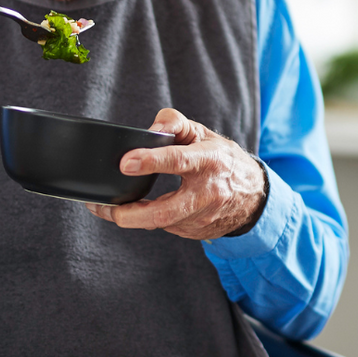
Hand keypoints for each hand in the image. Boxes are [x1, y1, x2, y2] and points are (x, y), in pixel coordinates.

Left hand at [85, 108, 266, 239]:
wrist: (253, 196)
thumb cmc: (222, 160)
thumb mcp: (202, 134)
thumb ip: (174, 124)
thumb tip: (151, 129)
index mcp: (209, 162)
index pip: (178, 161)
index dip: (150, 161)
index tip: (125, 163)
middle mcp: (207, 194)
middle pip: (164, 212)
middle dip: (131, 213)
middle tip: (103, 206)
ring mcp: (202, 218)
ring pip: (160, 223)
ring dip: (130, 216)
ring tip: (105, 206)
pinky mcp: (195, 232)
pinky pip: (165, 227)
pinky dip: (146, 220)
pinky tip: (134, 211)